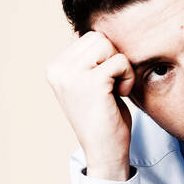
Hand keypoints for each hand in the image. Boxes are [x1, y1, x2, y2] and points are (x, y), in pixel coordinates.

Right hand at [46, 29, 135, 178]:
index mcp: (55, 68)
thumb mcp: (88, 83)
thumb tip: (81, 31)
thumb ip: (84, 59)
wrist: (104, 151)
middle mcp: (58, 70)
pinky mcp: (92, 83)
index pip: (88, 37)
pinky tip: (120, 94)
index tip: (104, 82)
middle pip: (98, 37)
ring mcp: (72, 75)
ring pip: (108, 45)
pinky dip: (127, 76)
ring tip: (115, 88)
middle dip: (113, 58)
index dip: (105, 56)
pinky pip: (120, 61)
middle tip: (113, 83)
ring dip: (121, 66)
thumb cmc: (102, 118)